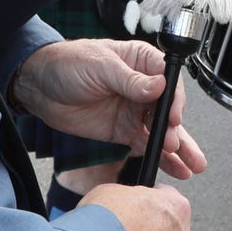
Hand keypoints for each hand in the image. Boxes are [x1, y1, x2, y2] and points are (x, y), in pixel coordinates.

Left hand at [9, 39, 208, 180]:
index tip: (174, 117)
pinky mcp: (123, 131)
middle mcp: (142, 87)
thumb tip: (158, 87)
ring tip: (192, 166)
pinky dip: (160, 157)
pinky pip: (145, 145)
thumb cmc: (68, 63)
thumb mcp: (100, 65)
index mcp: (141, 62)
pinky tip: (175, 168)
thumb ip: (129, 79)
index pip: (168, 80)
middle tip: (181, 147)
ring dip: (177, 148)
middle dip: (179, 130)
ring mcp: (134, 111)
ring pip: (162, 131)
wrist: (39, 87)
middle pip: (169, 109)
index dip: (174, 100)